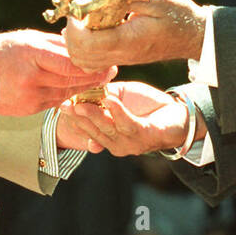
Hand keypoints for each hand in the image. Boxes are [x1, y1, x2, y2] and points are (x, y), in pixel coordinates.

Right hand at [0, 29, 115, 115]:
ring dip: (84, 87)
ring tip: (99, 78)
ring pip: (67, 93)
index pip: (69, 64)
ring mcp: (29, 97)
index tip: (108, 62)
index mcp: (31, 55)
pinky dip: (69, 95)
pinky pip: (56, 101)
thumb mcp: (28, 39)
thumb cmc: (2, 51)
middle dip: (94, 77)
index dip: (92, 66)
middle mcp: (31, 79)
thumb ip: (56, 43)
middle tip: (111, 71)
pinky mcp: (29, 110)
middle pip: (71, 81)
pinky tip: (79, 88)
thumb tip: (84, 44)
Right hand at [56, 81, 192, 156]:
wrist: (175, 114)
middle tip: (66, 104)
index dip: (73, 116)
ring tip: (82, 103)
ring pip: (108, 129)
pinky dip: (119, 112)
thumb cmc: (145, 106)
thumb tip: (82, 90)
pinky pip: (129, 124)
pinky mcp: (145, 136)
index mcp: (108, 136)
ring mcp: (130, 143)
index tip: (60, 104)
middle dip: (79, 117)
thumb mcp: (119, 98)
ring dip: (94, 116)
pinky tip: (110, 100)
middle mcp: (116, 143)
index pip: (86, 127)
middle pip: (94, 129)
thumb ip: (102, 96)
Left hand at [63, 0, 207, 70]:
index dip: (75, 27)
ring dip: (75, 41)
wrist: (195, 36)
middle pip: (80, 56)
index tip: (77, 8)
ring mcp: (122, 59)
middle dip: (70, 34)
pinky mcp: (123, 58)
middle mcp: (123, 54)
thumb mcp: (154, 0)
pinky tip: (91, 29)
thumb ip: (123, 0)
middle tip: (75, 12)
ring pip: (84, 62)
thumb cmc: (179, 15)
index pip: (88, 43)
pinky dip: (84, 48)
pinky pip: (94, 61)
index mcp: (129, 40)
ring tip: (81, 20)